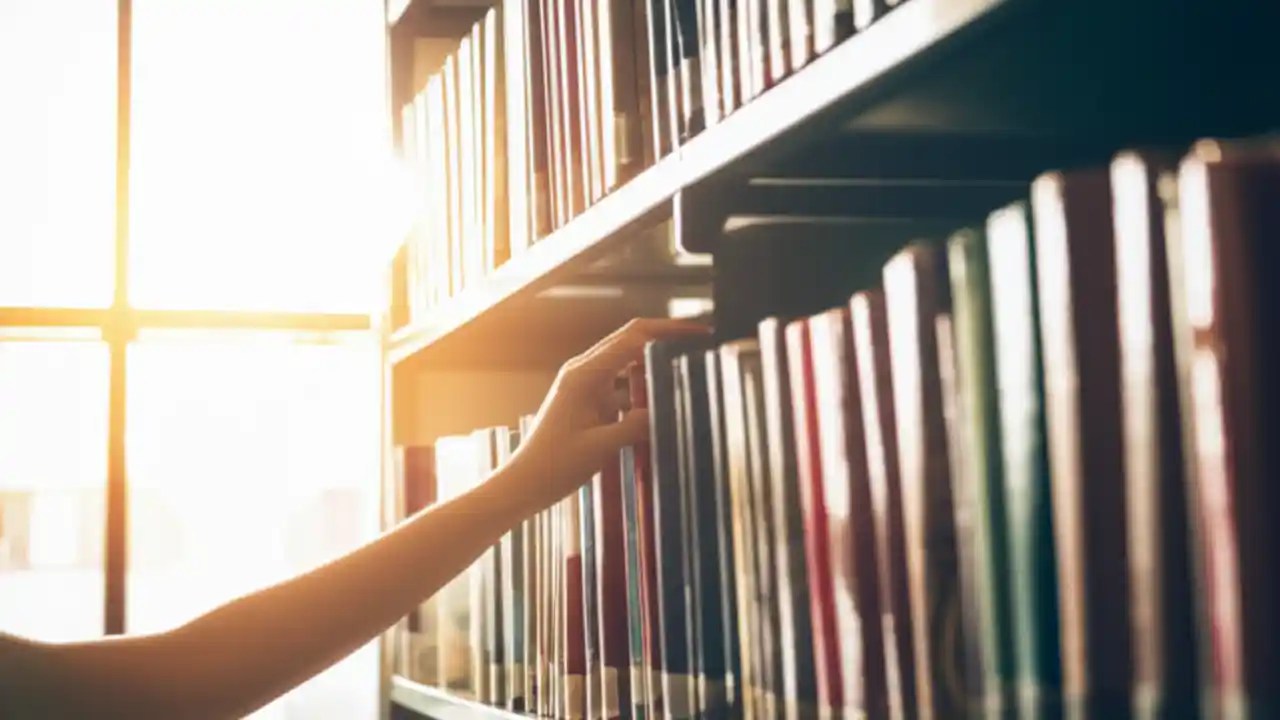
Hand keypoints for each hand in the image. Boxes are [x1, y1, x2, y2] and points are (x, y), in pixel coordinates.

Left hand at [505, 318, 711, 510]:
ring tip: (684, 380)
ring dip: (654, 372)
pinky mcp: (587, 402)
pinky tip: (659, 409)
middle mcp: (584, 372)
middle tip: (699, 351)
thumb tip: (667, 411)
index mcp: (585, 374)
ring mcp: (585, 386)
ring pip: (628, 367)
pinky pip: (621, 388)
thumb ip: (636, 426)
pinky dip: (641, 394)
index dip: (669, 329)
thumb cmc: (553, 466)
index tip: (697, 331)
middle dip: (666, 343)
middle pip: (633, 344)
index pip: (634, 337)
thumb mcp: (601, 447)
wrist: (524, 484)